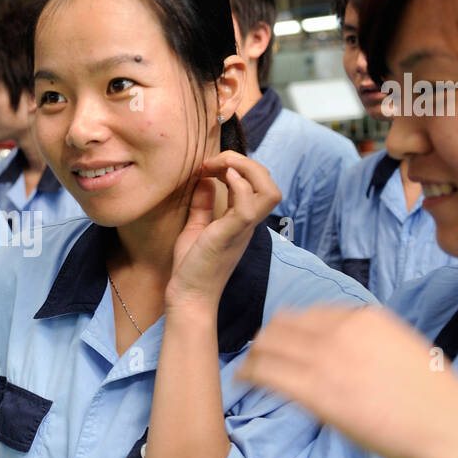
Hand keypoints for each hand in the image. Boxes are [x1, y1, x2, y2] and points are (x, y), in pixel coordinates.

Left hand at [165, 151, 280, 310]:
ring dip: (247, 169)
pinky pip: (250, 205)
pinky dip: (239, 184)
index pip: (257, 184)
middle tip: (214, 161)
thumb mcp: (196, 228)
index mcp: (242, 220)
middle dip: (245, 161)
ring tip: (221, 165)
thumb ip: (203, 205)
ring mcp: (243, 229)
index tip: (207, 166)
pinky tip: (221, 177)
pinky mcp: (232, 235)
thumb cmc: (192, 266)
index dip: (237, 166)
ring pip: (269, 191)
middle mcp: (248, 223)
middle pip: (269, 183)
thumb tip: (205, 181)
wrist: (188, 296)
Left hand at [237, 305, 457, 457]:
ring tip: (249, 368)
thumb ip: (370, 345)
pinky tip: (244, 380)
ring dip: (255, 356)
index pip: (311, 314)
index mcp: (367, 318)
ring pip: (270, 346)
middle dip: (268, 340)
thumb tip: (345, 354)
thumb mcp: (404, 352)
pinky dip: (250, 373)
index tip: (284, 341)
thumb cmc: (435, 403)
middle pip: (284, 325)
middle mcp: (342, 331)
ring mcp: (327, 359)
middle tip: (259, 354)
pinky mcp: (315, 391)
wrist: (449, 430)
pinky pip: (268, 374)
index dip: (291, 328)